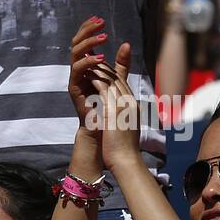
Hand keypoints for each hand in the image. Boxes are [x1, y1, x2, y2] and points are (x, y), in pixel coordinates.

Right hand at [69, 17, 123, 133]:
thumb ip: (121, 63)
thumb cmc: (108, 104)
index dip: (89, 28)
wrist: (102, 128)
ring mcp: (74, 78)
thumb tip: (126, 43)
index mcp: (86, 65)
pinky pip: (77, 70)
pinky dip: (88, 62)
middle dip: (87, 30)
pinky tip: (100, 58)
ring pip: (75, 53)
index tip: (99, 19)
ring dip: (89, 43)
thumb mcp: (117, 79)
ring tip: (104, 37)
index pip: (84, 41)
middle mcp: (78, 69)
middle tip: (100, 23)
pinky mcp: (73, 87)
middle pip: (76, 43)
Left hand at [93, 51, 141, 171]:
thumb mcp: (126, 127)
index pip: (122, 83)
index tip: (101, 67)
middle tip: (92, 59)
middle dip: (104, 68)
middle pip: (117, 78)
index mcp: (133, 106)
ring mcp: (123, 104)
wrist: (126, 160)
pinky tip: (86, 75)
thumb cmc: (124, 149)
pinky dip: (95, 78)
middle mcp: (130, 102)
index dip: (111, 73)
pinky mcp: (114, 108)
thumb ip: (123, 116)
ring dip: (98, 70)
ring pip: (110, 79)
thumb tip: (118, 114)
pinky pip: (103, 87)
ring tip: (87, 64)